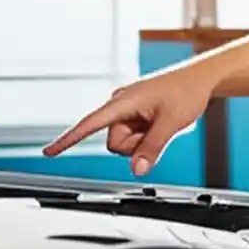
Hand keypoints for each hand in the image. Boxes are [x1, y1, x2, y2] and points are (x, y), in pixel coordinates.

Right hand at [41, 66, 214, 175]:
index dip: (69, 139)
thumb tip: (137, 170)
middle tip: (158, 129)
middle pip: (114, 144)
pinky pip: (133, 138)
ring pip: (124, 144)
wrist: (200, 79)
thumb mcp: (172, 122)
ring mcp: (127, 111)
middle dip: (134, 146)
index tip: (49, 152)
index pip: (90, 124)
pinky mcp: (134, 116)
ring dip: (141, 142)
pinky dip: (145, 137)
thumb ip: (153, 147)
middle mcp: (120, 105)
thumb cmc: (186, 92)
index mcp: (123, 101)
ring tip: (160, 123)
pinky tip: (159, 123)